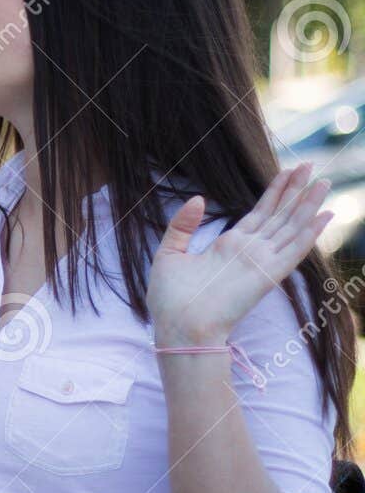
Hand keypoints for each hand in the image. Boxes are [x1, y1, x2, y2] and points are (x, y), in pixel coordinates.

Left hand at [146, 162, 332, 344]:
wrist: (178, 326)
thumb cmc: (170, 299)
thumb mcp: (169, 253)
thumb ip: (183, 225)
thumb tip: (198, 198)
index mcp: (228, 246)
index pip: (259, 213)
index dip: (274, 192)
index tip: (287, 171)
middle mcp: (249, 252)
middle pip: (279, 215)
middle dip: (295, 191)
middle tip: (310, 165)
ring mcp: (261, 262)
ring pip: (291, 227)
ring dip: (307, 205)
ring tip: (323, 181)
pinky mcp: (268, 276)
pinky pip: (294, 251)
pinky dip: (309, 233)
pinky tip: (324, 215)